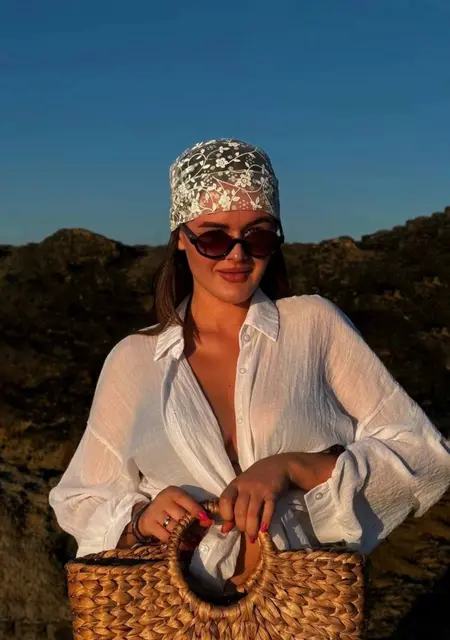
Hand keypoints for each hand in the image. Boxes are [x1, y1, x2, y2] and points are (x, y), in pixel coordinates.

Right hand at [137, 486, 213, 545]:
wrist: (150, 514)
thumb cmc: (170, 508)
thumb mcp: (180, 503)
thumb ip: (192, 510)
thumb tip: (207, 521)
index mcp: (173, 492)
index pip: (187, 501)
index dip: (197, 511)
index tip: (207, 521)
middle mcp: (163, 500)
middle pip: (181, 516)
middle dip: (193, 527)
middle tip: (201, 535)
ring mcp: (155, 512)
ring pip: (174, 528)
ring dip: (186, 537)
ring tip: (194, 541)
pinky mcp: (149, 524)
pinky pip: (166, 537)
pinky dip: (176, 542)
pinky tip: (183, 545)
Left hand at [219, 451, 339, 541]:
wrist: (278, 465)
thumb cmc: (255, 480)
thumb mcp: (241, 490)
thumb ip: (232, 508)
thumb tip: (224, 530)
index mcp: (235, 485)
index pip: (224, 501)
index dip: (226, 514)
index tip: (231, 522)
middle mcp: (245, 486)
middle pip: (239, 511)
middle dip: (241, 526)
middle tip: (246, 531)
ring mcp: (259, 489)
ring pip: (252, 513)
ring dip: (252, 529)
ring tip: (253, 537)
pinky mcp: (272, 492)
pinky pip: (268, 510)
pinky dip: (265, 522)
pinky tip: (264, 531)